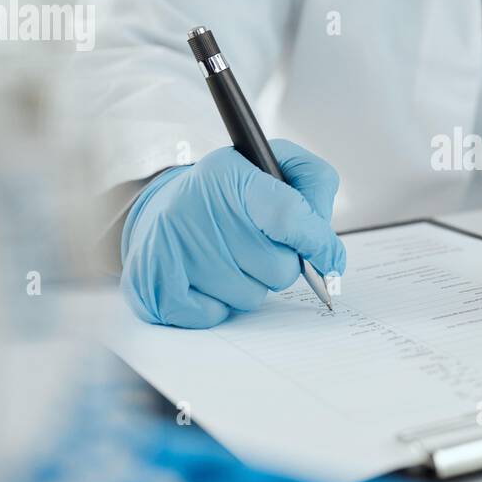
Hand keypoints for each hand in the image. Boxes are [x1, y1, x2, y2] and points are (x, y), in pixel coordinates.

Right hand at [121, 144, 345, 326]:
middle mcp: (192, 209)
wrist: (160, 206)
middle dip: (281, 263)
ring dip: (250, 283)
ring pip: (250, 297)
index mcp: (227, 174)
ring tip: (230, 256)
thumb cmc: (230, 190)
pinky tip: (208, 278)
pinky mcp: (152, 286)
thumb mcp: (276, 165)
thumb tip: (328, 249)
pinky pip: (215, 315)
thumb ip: (314, 188)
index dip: (318, 244)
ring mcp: (170, 250)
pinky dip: (220, 304)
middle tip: (260, 244)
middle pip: (277, 268)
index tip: (329, 259)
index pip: (288, 217)